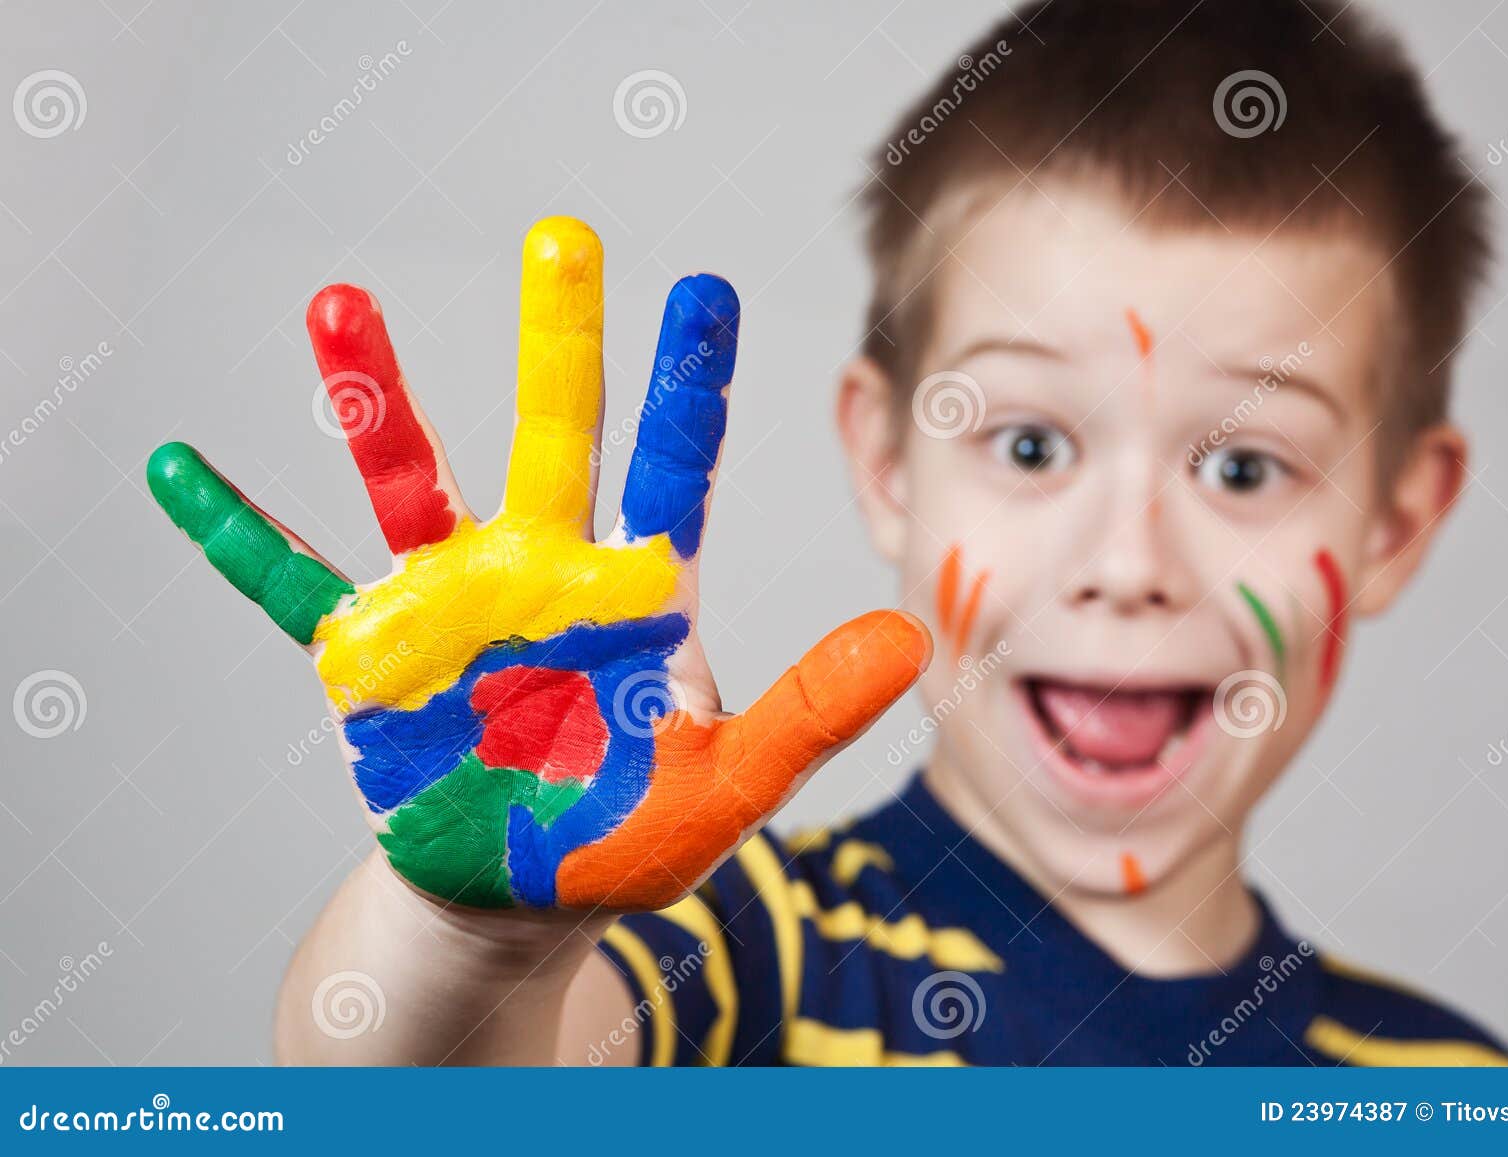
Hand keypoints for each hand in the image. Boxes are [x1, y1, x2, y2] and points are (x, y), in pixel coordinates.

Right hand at [147, 217, 929, 911]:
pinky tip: (183, 472)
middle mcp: (541, 573)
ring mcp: (450, 606)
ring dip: (377, 400)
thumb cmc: (627, 838)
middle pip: (552, 439)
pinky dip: (240, 536)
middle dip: (558, 345)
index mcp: (634, 596)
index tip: (704, 289)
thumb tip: (906, 638)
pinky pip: (293, 586)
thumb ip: (808, 712)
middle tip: (565, 238)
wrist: (521, 895)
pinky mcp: (372, 656)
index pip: (671, 469)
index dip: (688, 385)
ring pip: (412, 483)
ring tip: (338, 308)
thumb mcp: (728, 785)